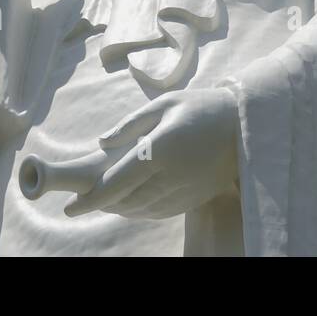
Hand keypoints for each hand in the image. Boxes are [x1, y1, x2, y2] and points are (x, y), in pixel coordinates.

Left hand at [64, 88, 239, 219]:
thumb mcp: (165, 104)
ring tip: (101, 204)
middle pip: (126, 200)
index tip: (70, 207)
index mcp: (159, 150)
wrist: (246, 126)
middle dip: (101, 204)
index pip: (117, 182)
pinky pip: (161, 211)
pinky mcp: (195, 198)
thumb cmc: (201, 107)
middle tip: (80, 203)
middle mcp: (171, 176)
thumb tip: (102, 143)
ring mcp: (185, 190)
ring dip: (118, 209)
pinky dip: (141, 211)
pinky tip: (130, 206)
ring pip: (142, 209)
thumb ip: (131, 125)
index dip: (91, 198)